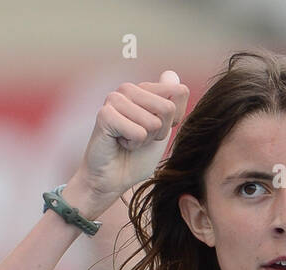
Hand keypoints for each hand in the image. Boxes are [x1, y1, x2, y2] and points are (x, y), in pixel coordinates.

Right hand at [72, 71, 190, 209]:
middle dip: (159, 132)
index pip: (180, 92)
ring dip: (144, 140)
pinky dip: (132, 144)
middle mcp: (129, 88)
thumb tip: (172, 73)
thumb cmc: (136, 156)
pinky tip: (119, 143)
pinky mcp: (105, 114)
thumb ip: (171, 104)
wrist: (113, 178)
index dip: (173, 120)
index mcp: (144, 89)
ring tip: (128, 140)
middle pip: (168, 108)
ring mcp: (115, 98)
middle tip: (140, 138)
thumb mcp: (162, 130)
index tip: (155, 131)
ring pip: (153, 122)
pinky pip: (138, 132)